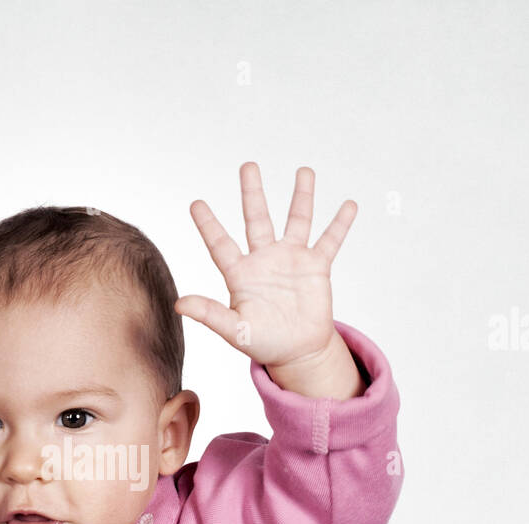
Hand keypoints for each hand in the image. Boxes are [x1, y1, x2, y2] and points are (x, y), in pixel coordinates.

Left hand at [175, 161, 356, 368]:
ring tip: (305, 171)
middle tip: (248, 165)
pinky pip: (329, 241)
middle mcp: (264, 260)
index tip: (196, 203)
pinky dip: (340, 224)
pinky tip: (349, 205)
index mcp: (241, 274)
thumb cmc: (264, 343)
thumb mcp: (234, 330)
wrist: (297, 352)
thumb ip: (209, 314)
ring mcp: (291, 260)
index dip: (208, 225)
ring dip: (301, 196)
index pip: (220, 244)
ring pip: (296, 220)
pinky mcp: (316, 267)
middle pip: (257, 219)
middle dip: (253, 192)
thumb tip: (179, 304)